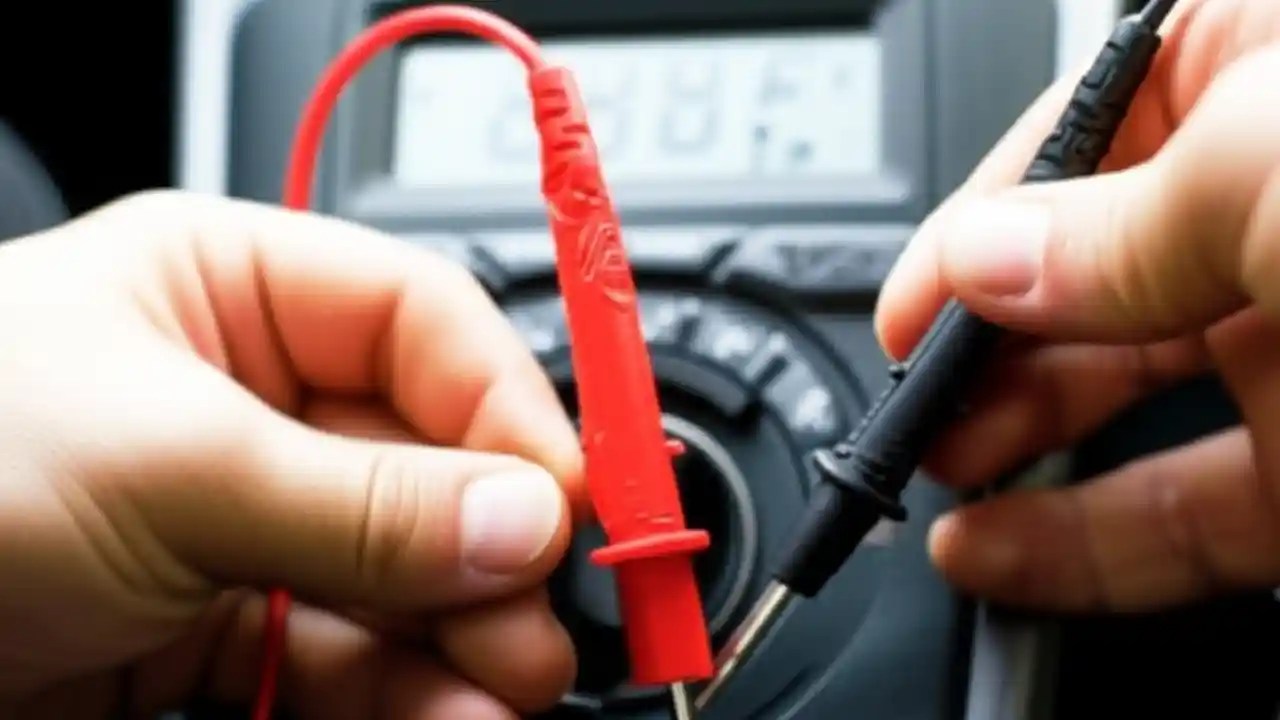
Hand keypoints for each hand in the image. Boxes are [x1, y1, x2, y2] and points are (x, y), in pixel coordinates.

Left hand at [0, 191, 583, 717]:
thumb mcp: (165, 463)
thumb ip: (361, 500)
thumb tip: (521, 516)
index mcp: (234, 292)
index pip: (425, 327)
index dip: (507, 408)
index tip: (564, 497)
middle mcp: (251, 399)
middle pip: (429, 459)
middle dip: (492, 541)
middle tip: (543, 616)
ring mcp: (243, 518)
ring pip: (398, 568)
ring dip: (461, 631)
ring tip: (504, 686)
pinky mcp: (221, 624)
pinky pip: (344, 650)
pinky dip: (403, 687)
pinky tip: (445, 712)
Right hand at [875, 0, 1279, 612]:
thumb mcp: (1275, 169)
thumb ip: (1114, 224)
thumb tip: (980, 265)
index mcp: (1258, 87)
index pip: (1069, 142)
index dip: (972, 229)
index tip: (907, 312)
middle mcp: (1263, 216)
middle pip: (1074, 287)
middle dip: (975, 354)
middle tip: (909, 411)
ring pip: (1114, 410)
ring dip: (1005, 454)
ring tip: (931, 484)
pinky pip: (1179, 513)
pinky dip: (1080, 548)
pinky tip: (998, 555)